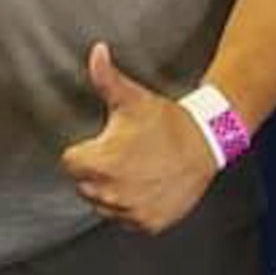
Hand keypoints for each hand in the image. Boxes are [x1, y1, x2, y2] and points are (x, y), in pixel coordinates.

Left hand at [59, 43, 217, 233]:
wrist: (206, 143)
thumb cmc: (167, 121)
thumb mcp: (132, 98)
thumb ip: (106, 77)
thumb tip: (96, 51)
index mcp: (101, 162)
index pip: (70, 163)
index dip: (83, 151)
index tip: (101, 144)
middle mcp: (112, 191)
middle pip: (84, 185)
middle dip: (96, 171)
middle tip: (120, 155)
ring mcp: (131, 210)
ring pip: (103, 205)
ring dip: (113, 191)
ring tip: (134, 170)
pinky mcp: (148, 223)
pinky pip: (127, 219)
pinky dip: (133, 207)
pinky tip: (146, 187)